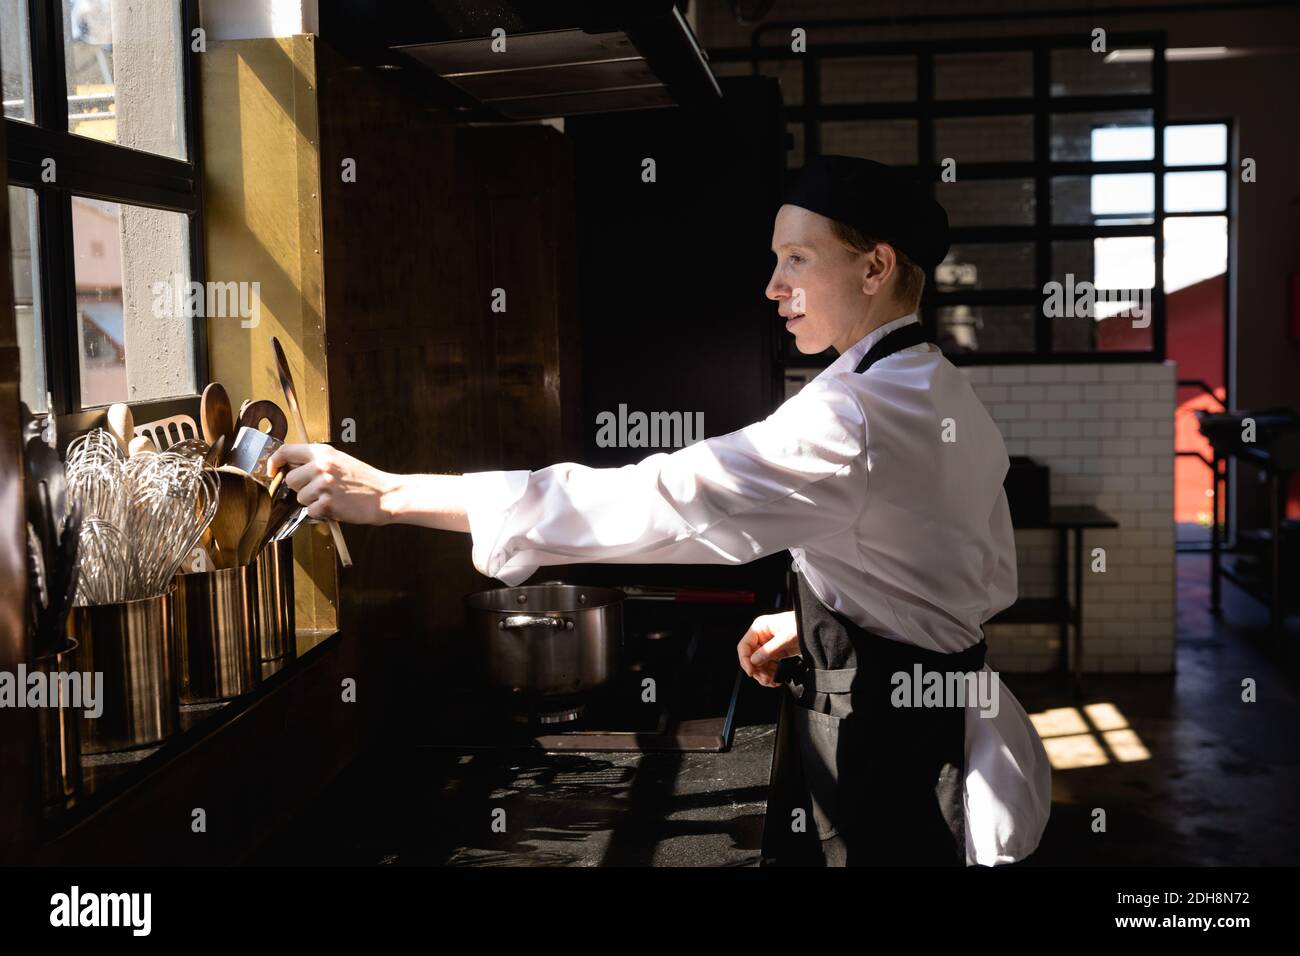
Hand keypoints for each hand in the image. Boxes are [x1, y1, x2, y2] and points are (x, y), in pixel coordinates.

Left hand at [267, 443, 397, 525]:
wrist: (385, 495)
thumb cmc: (364, 481)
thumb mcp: (340, 461)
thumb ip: (316, 461)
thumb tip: (290, 467)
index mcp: (323, 453)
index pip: (286, 451)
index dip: (274, 461)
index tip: (273, 471)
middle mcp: (321, 466)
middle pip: (290, 480)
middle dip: (300, 488)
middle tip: (319, 490)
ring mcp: (324, 485)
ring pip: (300, 497)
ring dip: (312, 501)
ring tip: (332, 498)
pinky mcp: (327, 503)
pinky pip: (310, 511)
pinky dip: (321, 513)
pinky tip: (336, 507)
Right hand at [737, 611, 799, 687]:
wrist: (816, 627)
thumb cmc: (801, 624)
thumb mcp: (785, 638)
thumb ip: (769, 650)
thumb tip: (754, 661)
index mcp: (759, 628)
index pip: (744, 646)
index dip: (745, 660)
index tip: (751, 672)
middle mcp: (762, 636)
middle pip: (752, 658)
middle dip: (758, 671)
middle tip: (766, 680)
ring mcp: (769, 645)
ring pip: (760, 664)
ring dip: (765, 675)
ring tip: (772, 682)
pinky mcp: (777, 652)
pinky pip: (770, 665)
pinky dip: (772, 674)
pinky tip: (777, 680)